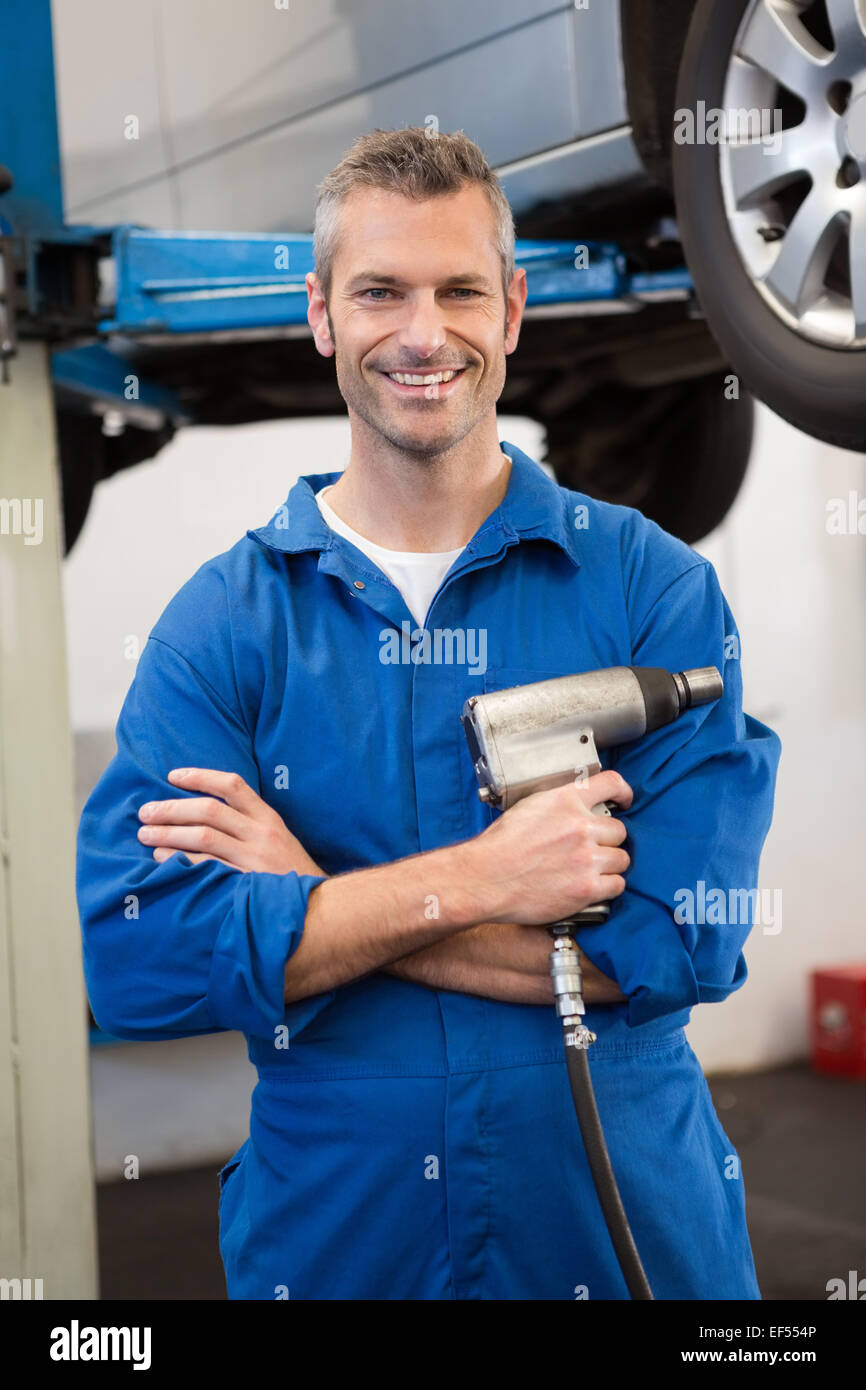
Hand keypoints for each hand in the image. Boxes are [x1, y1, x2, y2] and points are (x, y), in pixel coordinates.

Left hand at [137, 768, 325, 875]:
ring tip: (146, 835)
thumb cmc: (289, 872)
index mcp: (268, 818)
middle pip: (209, 811)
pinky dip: (180, 861)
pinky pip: (205, 868)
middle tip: (145, 812)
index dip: (200, 776)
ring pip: (203, 838)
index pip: (232, 785)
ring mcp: (252, 859)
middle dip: (172, 809)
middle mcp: (261, 834)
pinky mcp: (244, 884)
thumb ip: (248, 822)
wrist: (316, 907)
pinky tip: (162, 860)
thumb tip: (202, 810)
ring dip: (169, 834)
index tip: (173, 776)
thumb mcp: (277, 837)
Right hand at [457, 769, 632, 927]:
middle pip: (619, 831)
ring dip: (608, 865)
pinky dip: (606, 887)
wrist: (486, 878)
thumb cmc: (500, 847)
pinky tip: (590, 886)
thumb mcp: (529, 808)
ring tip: (588, 869)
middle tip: (591, 848)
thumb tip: (575, 806)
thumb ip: (558, 804)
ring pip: (621, 859)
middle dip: (607, 840)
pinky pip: (616, 885)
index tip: (624, 800)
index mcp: (566, 801)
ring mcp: (586, 858)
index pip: (612, 783)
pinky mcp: (587, 888)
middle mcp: (580, 827)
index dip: (623, 792)